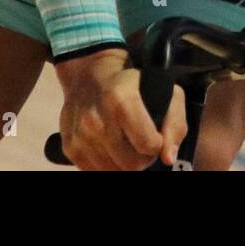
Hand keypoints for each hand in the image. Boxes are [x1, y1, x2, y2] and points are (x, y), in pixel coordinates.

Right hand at [54, 48, 186, 169]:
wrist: (90, 73)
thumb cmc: (133, 83)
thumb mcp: (164, 91)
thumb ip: (175, 124)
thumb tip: (168, 158)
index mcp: (120, 100)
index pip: (147, 145)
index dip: (156, 144)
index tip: (154, 135)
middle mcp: (96, 119)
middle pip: (131, 165)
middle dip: (142, 158)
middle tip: (141, 142)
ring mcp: (80, 134)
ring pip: (113, 171)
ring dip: (124, 162)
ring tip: (125, 142)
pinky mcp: (69, 146)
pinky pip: (95, 171)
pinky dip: (107, 164)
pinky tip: (110, 146)